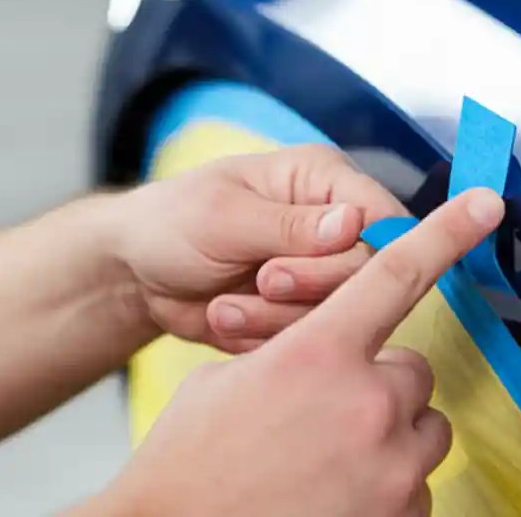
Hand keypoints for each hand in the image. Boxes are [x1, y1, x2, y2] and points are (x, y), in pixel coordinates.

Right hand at [82, 189, 504, 516]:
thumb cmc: (186, 464)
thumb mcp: (223, 381)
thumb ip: (289, 351)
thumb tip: (328, 355)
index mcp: (318, 354)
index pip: (396, 276)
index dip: (447, 232)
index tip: (486, 203)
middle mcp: (367, 405)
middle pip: (414, 370)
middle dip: (381, 384)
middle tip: (329, 410)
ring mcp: (391, 469)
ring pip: (425, 431)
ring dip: (389, 436)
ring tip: (330, 459)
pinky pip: (417, 489)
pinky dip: (385, 490)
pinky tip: (333, 497)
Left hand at [106, 144, 405, 351]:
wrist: (136, 274)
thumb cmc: (173, 222)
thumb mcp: (224, 216)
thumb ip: (290, 225)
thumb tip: (353, 223)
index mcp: (322, 179)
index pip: (384, 216)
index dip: (370, 252)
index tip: (322, 273)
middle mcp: (332, 225)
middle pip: (369, 271)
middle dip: (310, 284)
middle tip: (264, 280)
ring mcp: (319, 273)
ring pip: (340, 313)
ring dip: (278, 317)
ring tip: (227, 304)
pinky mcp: (303, 315)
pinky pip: (309, 340)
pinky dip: (265, 337)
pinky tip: (228, 318)